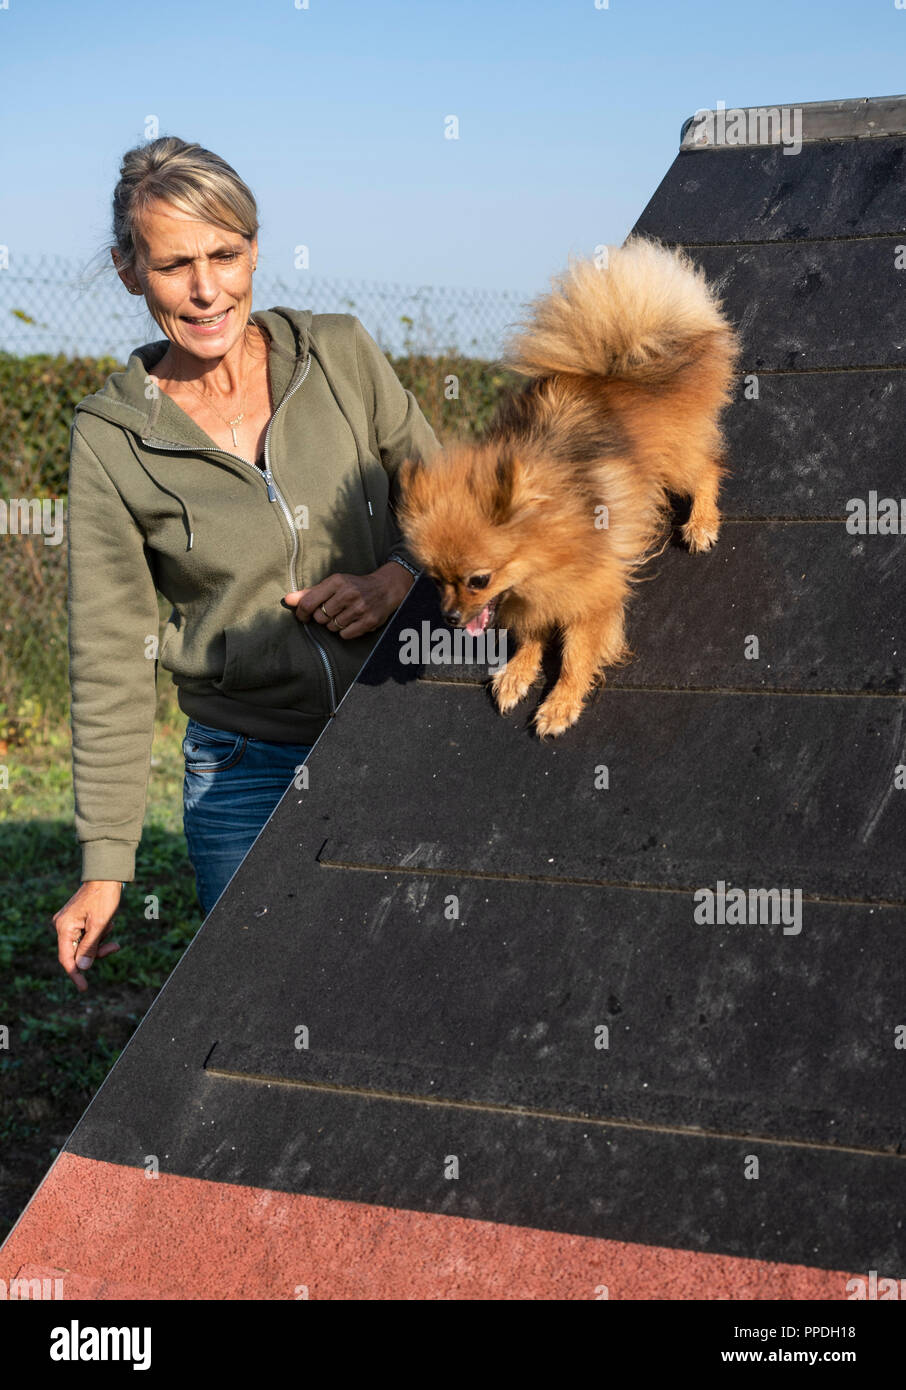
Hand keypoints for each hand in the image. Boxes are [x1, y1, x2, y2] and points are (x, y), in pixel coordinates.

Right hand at [53, 880, 122, 991]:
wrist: (106, 876)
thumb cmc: (104, 898)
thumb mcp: (100, 925)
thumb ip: (90, 947)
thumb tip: (82, 968)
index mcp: (64, 927)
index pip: (67, 959)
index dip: (76, 974)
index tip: (84, 988)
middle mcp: (62, 925)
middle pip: (77, 952)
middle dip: (97, 951)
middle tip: (115, 946)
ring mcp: (68, 922)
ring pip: (84, 944)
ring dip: (100, 940)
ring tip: (111, 924)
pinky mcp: (75, 919)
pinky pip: (86, 935)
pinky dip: (98, 934)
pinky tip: (109, 922)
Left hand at [285, 563, 412, 640]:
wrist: (385, 588)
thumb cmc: (354, 586)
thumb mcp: (333, 584)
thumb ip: (309, 593)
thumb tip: (287, 600)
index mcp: (337, 581)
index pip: (308, 603)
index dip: (301, 613)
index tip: (304, 616)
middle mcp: (348, 593)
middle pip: (320, 617)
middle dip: (323, 617)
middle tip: (333, 611)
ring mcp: (359, 608)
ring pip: (332, 627)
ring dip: (335, 624)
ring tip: (344, 615)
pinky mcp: (368, 621)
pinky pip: (345, 634)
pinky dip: (346, 631)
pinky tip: (352, 622)